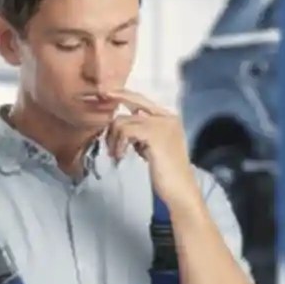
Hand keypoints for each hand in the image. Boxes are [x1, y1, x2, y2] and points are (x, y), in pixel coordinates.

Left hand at [102, 89, 198, 210]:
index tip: (104, 94)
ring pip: (123, 120)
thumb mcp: (153, 146)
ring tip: (117, 155)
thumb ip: (142, 132)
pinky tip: (121, 156)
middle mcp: (168, 116)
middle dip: (114, 123)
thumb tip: (119, 123)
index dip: (121, 94)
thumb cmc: (166, 173)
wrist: (180, 189)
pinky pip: (125, 131)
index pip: (140, 99)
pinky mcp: (154, 134)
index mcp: (169, 117)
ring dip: (114, 139)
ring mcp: (162, 124)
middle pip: (130, 106)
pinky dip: (119, 144)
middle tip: (107, 141)